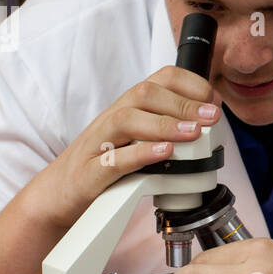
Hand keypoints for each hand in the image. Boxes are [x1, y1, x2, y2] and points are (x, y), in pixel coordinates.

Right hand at [28, 66, 220, 230]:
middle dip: (184, 103)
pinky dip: (140, 154)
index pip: (160, 79)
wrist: (58, 194)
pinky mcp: (89, 174)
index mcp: (128, 107)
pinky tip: (163, 153)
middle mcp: (113, 119)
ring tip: (193, 134)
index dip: (191, 85)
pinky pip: (112, 159)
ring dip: (165, 124)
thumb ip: (167, 128)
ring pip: (127, 119)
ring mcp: (98, 144)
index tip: (214, 103)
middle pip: (145, 94)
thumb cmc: (104, 165)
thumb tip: (208, 121)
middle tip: (212, 118)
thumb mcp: (138, 140)